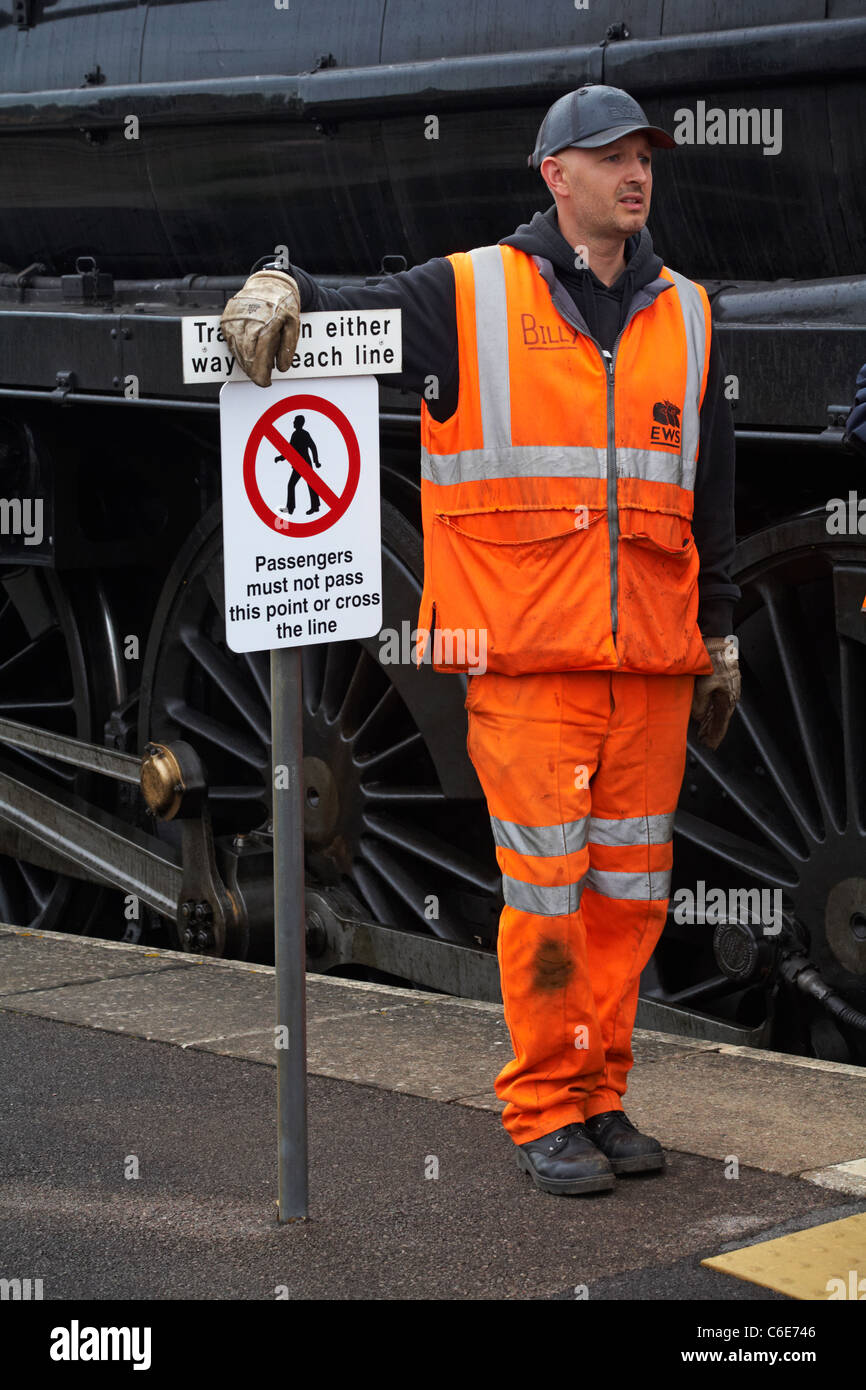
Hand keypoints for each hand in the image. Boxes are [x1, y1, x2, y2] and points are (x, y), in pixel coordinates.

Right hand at [220, 270, 300, 386]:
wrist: (270, 282)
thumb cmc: (284, 304)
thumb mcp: (294, 324)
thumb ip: (288, 347)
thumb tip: (282, 368)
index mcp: (264, 323)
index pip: (259, 356)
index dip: (260, 373)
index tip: (265, 383)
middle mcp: (246, 321)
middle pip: (245, 355)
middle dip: (252, 371)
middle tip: (261, 378)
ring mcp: (234, 320)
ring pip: (236, 350)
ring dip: (244, 363)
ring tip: (254, 369)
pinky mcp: (227, 318)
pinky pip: (229, 341)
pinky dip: (237, 352)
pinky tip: (246, 356)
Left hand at [691, 636, 740, 748]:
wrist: (720, 643)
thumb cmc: (712, 662)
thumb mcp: (702, 686)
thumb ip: (699, 705)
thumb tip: (698, 717)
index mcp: (727, 700)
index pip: (720, 724)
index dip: (715, 736)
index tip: (710, 746)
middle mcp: (730, 696)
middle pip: (720, 719)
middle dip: (712, 731)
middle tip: (706, 742)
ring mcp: (729, 689)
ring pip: (719, 710)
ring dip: (711, 721)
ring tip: (704, 731)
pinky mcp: (725, 682)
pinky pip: (718, 701)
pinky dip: (712, 710)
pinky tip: (705, 712)